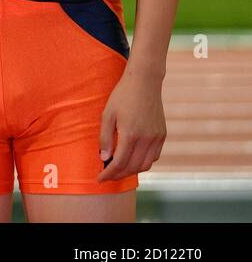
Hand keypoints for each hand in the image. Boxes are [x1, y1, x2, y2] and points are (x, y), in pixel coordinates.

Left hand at [97, 66, 166, 182]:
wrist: (144, 82)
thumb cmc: (122, 96)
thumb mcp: (107, 114)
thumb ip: (105, 138)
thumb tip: (104, 158)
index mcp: (130, 134)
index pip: (120, 162)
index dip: (109, 173)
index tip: (100, 179)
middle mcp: (146, 139)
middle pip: (133, 167)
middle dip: (119, 175)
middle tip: (107, 176)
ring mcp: (157, 137)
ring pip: (146, 165)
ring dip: (132, 171)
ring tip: (118, 169)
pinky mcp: (162, 135)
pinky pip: (154, 156)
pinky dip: (143, 162)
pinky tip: (132, 159)